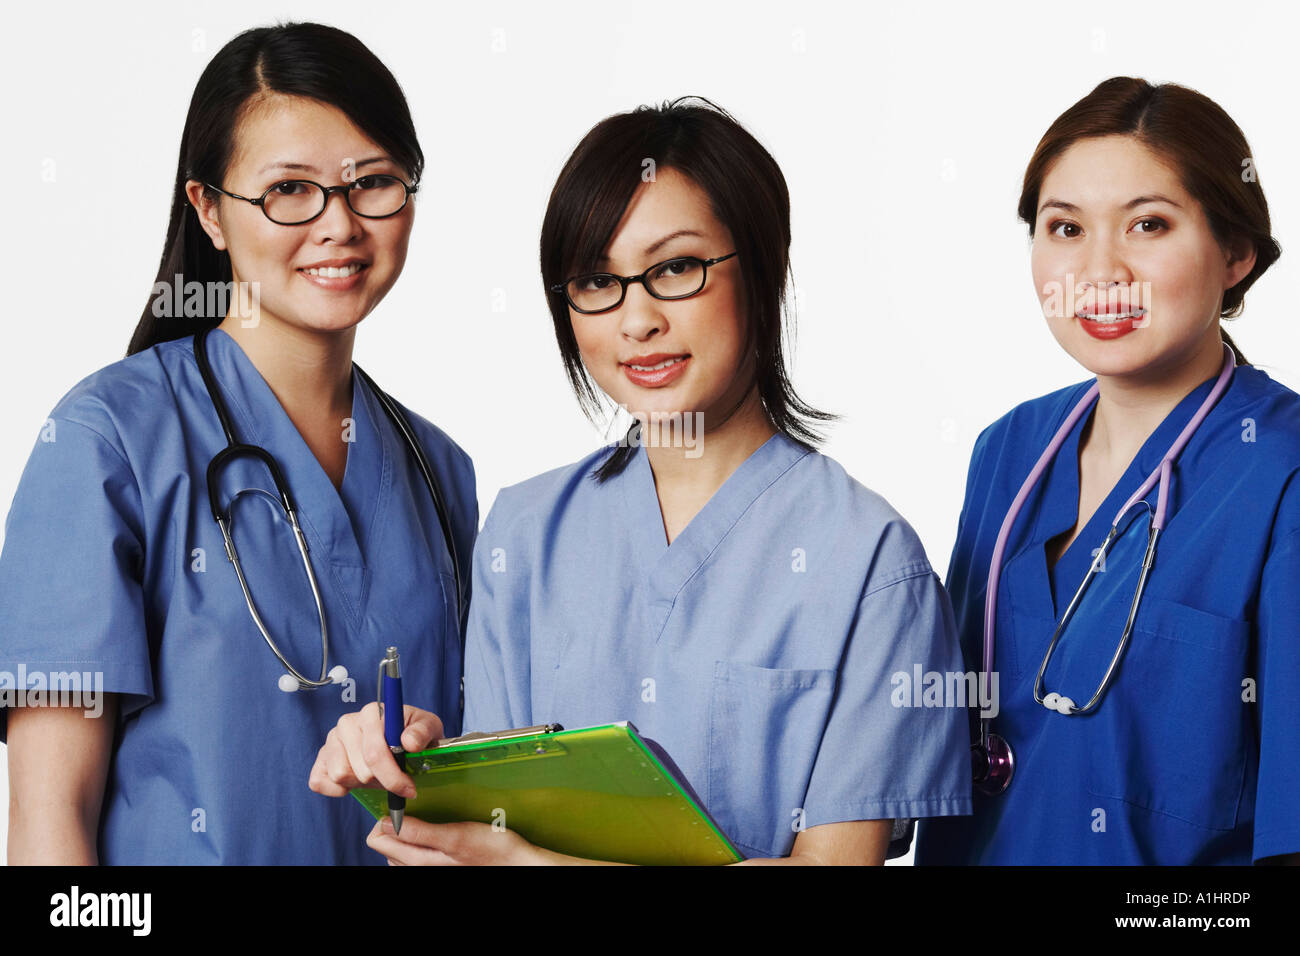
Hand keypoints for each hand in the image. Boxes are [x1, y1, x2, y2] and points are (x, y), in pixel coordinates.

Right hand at [308, 702, 443, 797]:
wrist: (400, 740)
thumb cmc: (413, 732)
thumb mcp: (429, 727)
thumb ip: (422, 732)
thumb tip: (409, 742)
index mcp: (372, 713)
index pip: (375, 753)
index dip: (393, 776)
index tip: (409, 788)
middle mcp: (348, 723)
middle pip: (361, 769)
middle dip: (381, 781)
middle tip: (395, 778)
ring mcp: (332, 740)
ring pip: (341, 776)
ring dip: (362, 783)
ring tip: (376, 775)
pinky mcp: (321, 757)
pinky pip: (320, 782)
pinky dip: (338, 790)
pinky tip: (355, 782)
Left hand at [367, 817, 547, 865]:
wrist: (514, 863)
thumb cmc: (491, 849)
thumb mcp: (455, 836)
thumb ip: (420, 832)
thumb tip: (387, 822)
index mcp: (417, 860)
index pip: (376, 840)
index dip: (385, 818)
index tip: (403, 805)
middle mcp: (417, 867)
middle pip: (385, 845)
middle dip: (394, 825)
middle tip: (417, 810)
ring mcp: (428, 867)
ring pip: (399, 850)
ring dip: (406, 832)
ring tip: (426, 818)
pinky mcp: (439, 865)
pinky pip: (414, 853)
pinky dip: (418, 839)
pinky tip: (436, 830)